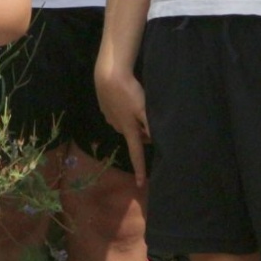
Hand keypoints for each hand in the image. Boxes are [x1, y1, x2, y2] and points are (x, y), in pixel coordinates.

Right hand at [94, 61, 149, 185]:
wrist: (108, 75)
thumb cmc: (129, 92)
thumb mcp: (143, 108)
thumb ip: (150, 125)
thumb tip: (156, 142)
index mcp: (129, 130)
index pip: (136, 154)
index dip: (139, 169)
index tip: (140, 184)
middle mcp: (118, 127)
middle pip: (133, 137)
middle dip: (142, 136)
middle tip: (150, 125)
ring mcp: (109, 117)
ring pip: (125, 125)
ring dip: (133, 123)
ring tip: (138, 109)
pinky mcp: (105, 107)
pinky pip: (118, 115)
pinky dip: (124, 112)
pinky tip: (126, 100)